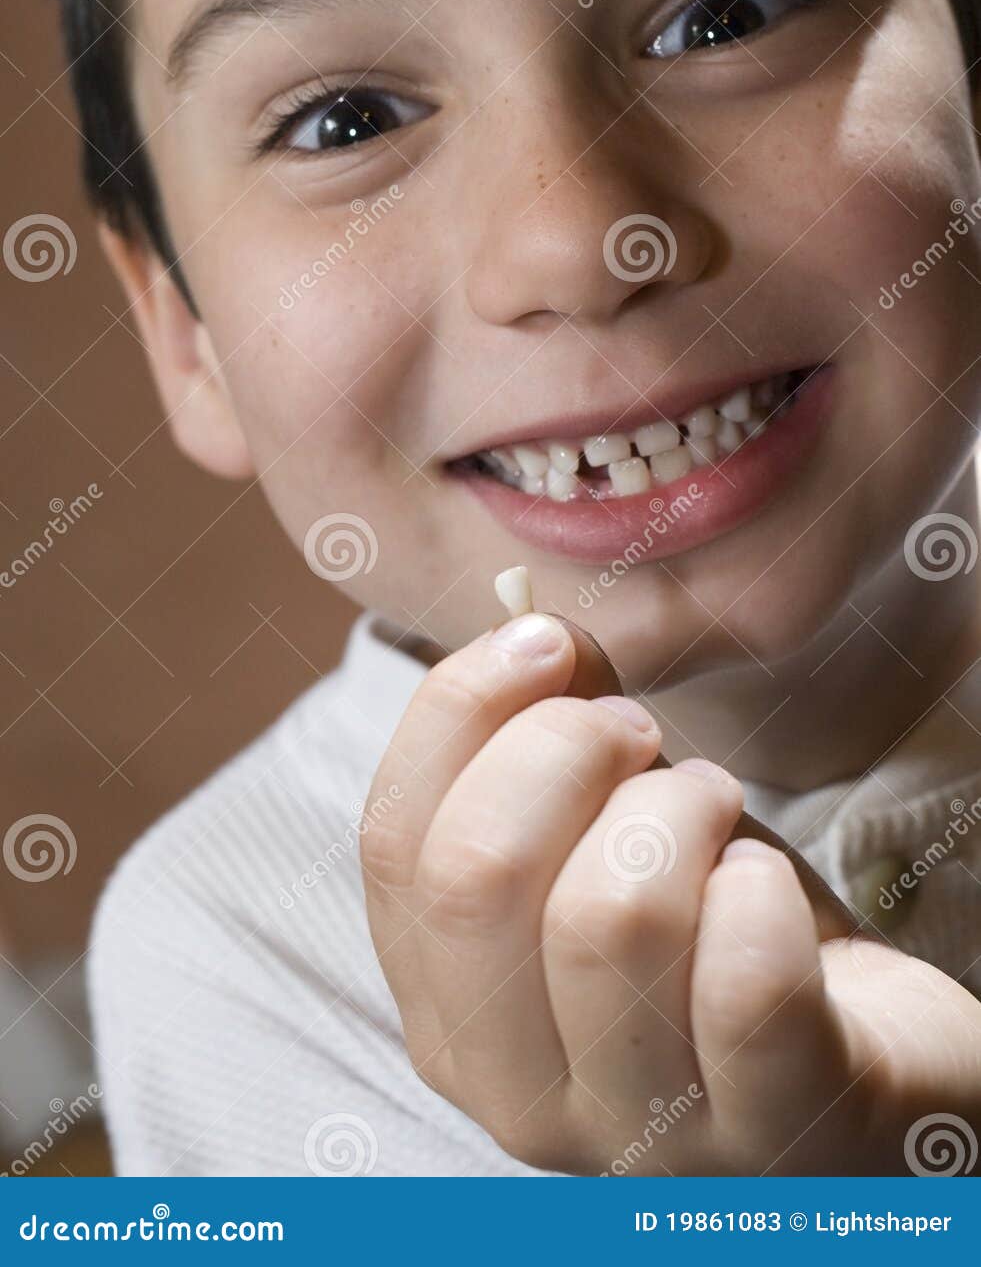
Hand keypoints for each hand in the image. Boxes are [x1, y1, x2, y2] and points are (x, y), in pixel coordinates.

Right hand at [362, 612, 980, 1174]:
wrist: (863, 1062)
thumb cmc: (715, 936)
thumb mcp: (614, 828)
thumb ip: (552, 733)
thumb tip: (526, 628)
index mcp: (448, 1013)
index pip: (390, 842)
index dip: (459, 709)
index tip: (544, 643)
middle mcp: (518, 1099)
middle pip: (478, 876)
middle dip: (566, 749)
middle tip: (642, 733)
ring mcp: (644, 1138)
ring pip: (612, 918)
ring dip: (679, 811)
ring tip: (712, 811)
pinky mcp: (780, 1131)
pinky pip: (746, 977)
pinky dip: (763, 888)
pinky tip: (765, 890)